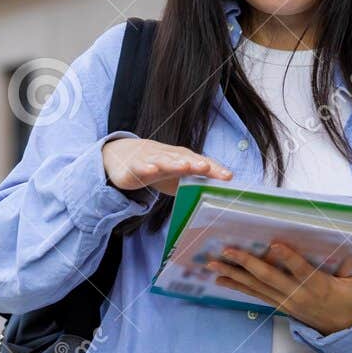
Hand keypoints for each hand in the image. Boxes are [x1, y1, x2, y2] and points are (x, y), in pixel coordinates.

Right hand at [101, 138, 232, 195]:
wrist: (123, 155)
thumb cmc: (156, 167)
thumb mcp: (177, 177)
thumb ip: (194, 183)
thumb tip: (215, 197)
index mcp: (182, 159)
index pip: (201, 163)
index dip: (214, 170)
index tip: (228, 177)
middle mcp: (169, 157)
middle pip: (185, 159)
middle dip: (196, 163)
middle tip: (207, 168)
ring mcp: (151, 160)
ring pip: (164, 161)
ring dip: (174, 163)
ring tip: (185, 166)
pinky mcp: (134, 166)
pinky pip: (141, 167)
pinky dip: (146, 168)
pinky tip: (151, 170)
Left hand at [207, 241, 351, 335]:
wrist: (347, 332)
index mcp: (320, 289)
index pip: (302, 272)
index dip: (289, 259)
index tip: (274, 244)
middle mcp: (298, 296)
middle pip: (270, 278)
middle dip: (247, 264)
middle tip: (227, 250)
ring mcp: (286, 302)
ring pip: (256, 286)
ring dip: (233, 274)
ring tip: (212, 263)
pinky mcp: (279, 304)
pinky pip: (254, 294)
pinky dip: (236, 285)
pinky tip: (219, 277)